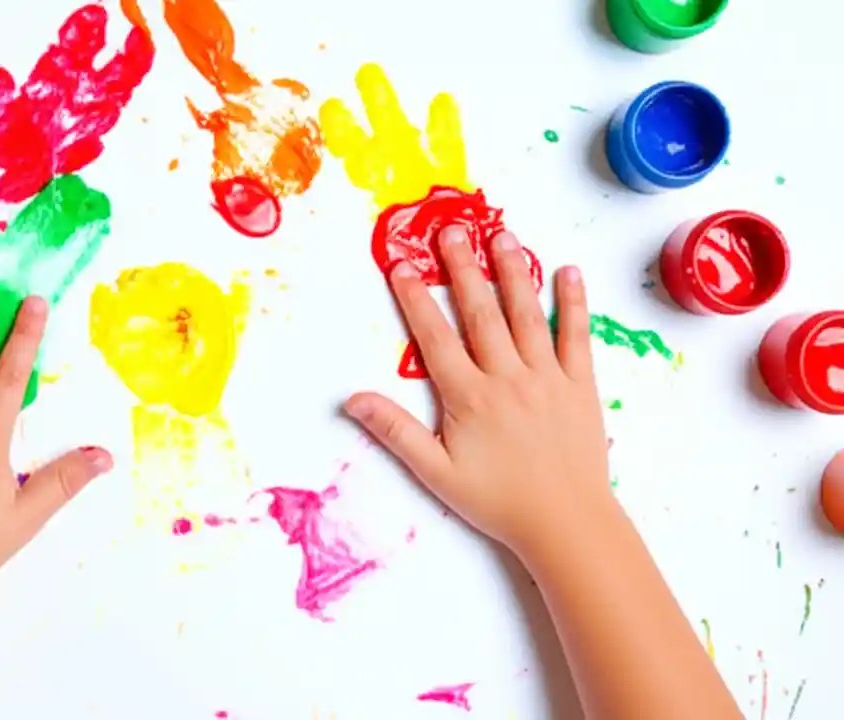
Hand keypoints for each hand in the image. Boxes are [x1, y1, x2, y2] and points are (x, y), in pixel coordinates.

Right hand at [345, 226, 612, 556]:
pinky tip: (568, 272)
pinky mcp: (580, 385)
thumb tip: (353, 400)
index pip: (435, 338)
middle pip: (480, 313)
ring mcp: (547, 377)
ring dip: (513, 273)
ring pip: (527, 315)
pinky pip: (576, 336)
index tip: (401, 267)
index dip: (416, 300)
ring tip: (502, 236)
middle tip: (451, 232)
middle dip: (463, 269)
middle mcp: (507, 378)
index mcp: (469, 397)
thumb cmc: (497, 502)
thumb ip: (395, 432)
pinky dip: (573, 303)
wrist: (567, 523)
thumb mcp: (436, 472)